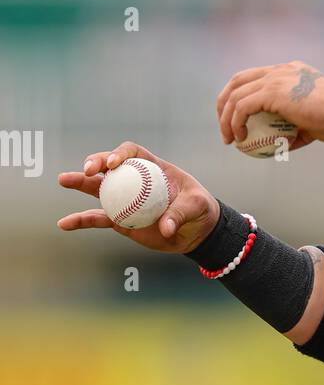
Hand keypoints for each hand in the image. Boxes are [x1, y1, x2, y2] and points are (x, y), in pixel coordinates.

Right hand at [57, 142, 219, 253]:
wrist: (196, 231)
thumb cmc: (199, 209)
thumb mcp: (197, 206)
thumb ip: (181, 213)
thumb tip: (165, 228)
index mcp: (152, 167)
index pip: (133, 152)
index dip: (120, 153)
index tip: (114, 164)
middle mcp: (134, 180)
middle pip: (110, 166)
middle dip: (96, 163)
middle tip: (88, 170)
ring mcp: (125, 199)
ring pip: (99, 189)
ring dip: (80, 183)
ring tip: (63, 180)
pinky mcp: (120, 219)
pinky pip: (98, 218)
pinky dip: (81, 221)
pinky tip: (64, 224)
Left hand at [216, 61, 323, 149]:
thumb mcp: (311, 123)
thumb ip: (294, 129)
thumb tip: (283, 143)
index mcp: (287, 72)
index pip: (255, 78)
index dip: (240, 96)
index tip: (237, 118)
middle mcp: (278, 71)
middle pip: (238, 80)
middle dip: (224, 103)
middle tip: (225, 127)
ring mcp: (274, 78)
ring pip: (235, 94)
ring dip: (226, 118)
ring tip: (229, 138)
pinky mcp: (272, 91)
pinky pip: (243, 107)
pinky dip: (236, 122)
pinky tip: (240, 138)